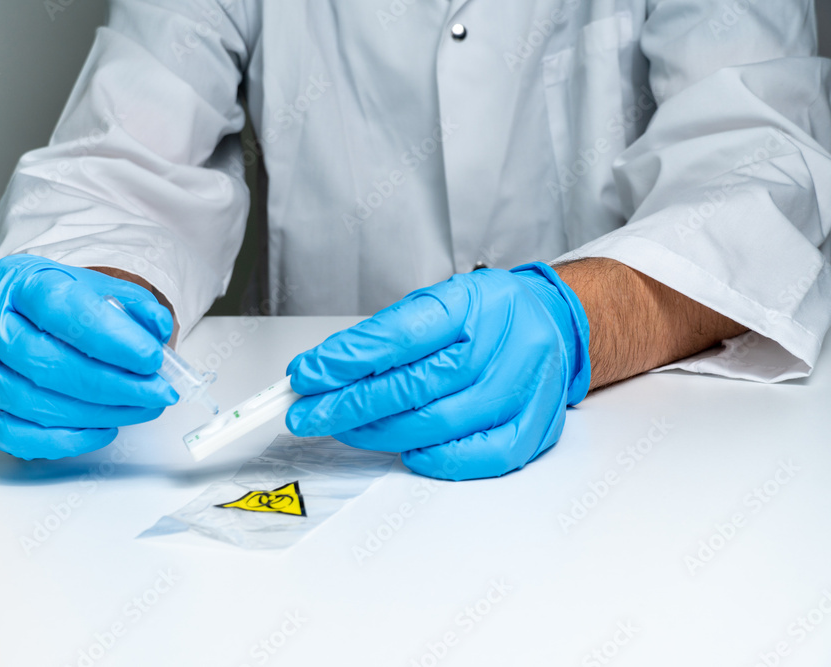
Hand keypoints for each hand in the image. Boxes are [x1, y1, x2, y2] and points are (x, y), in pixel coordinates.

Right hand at [0, 255, 177, 458]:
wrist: (24, 315)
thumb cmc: (63, 304)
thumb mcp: (101, 288)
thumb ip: (134, 306)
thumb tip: (157, 330)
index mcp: (19, 281)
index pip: (61, 308)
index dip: (110, 339)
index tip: (152, 359)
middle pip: (44, 363)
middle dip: (112, 385)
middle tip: (158, 393)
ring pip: (32, 403)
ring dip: (97, 414)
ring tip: (141, 409)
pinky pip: (17, 436)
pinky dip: (66, 440)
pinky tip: (104, 428)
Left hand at [285, 263, 590, 479]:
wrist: (556, 322)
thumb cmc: (490, 314)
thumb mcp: (438, 302)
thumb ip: (386, 336)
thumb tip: (326, 371)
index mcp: (475, 302)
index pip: (400, 336)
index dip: (346, 360)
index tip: (308, 375)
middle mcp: (505, 343)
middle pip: (415, 384)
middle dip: (349, 404)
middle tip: (310, 412)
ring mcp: (526, 387)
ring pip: (440, 424)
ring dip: (380, 433)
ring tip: (345, 428)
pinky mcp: (537, 425)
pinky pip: (483, 456)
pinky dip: (437, 459)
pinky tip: (406, 450)